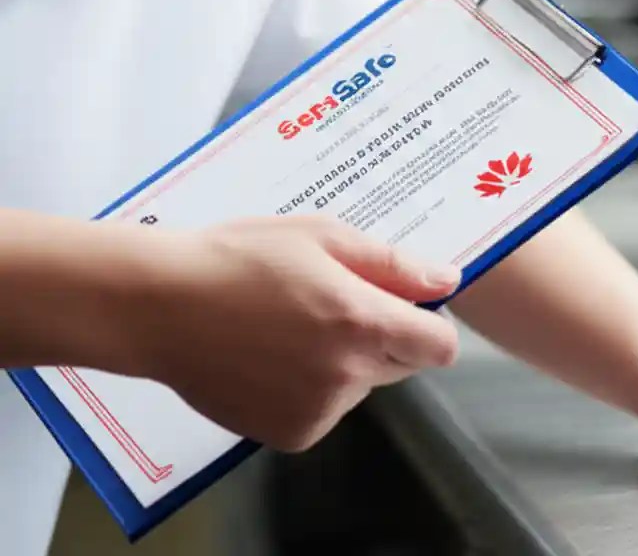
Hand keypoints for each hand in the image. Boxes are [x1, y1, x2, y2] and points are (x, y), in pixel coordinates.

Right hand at [123, 216, 459, 451]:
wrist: (157, 305)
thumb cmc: (239, 258)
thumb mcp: (322, 237)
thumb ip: (392, 265)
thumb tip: (448, 281)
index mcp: (363, 323)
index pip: (441, 346)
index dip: (430, 325)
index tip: (406, 307)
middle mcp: (347, 374)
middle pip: (402, 364)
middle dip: (383, 337)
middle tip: (331, 304)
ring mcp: (319, 410)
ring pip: (360, 386)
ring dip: (343, 363)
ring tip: (288, 328)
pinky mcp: (291, 433)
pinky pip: (325, 410)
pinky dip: (310, 390)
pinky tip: (270, 358)